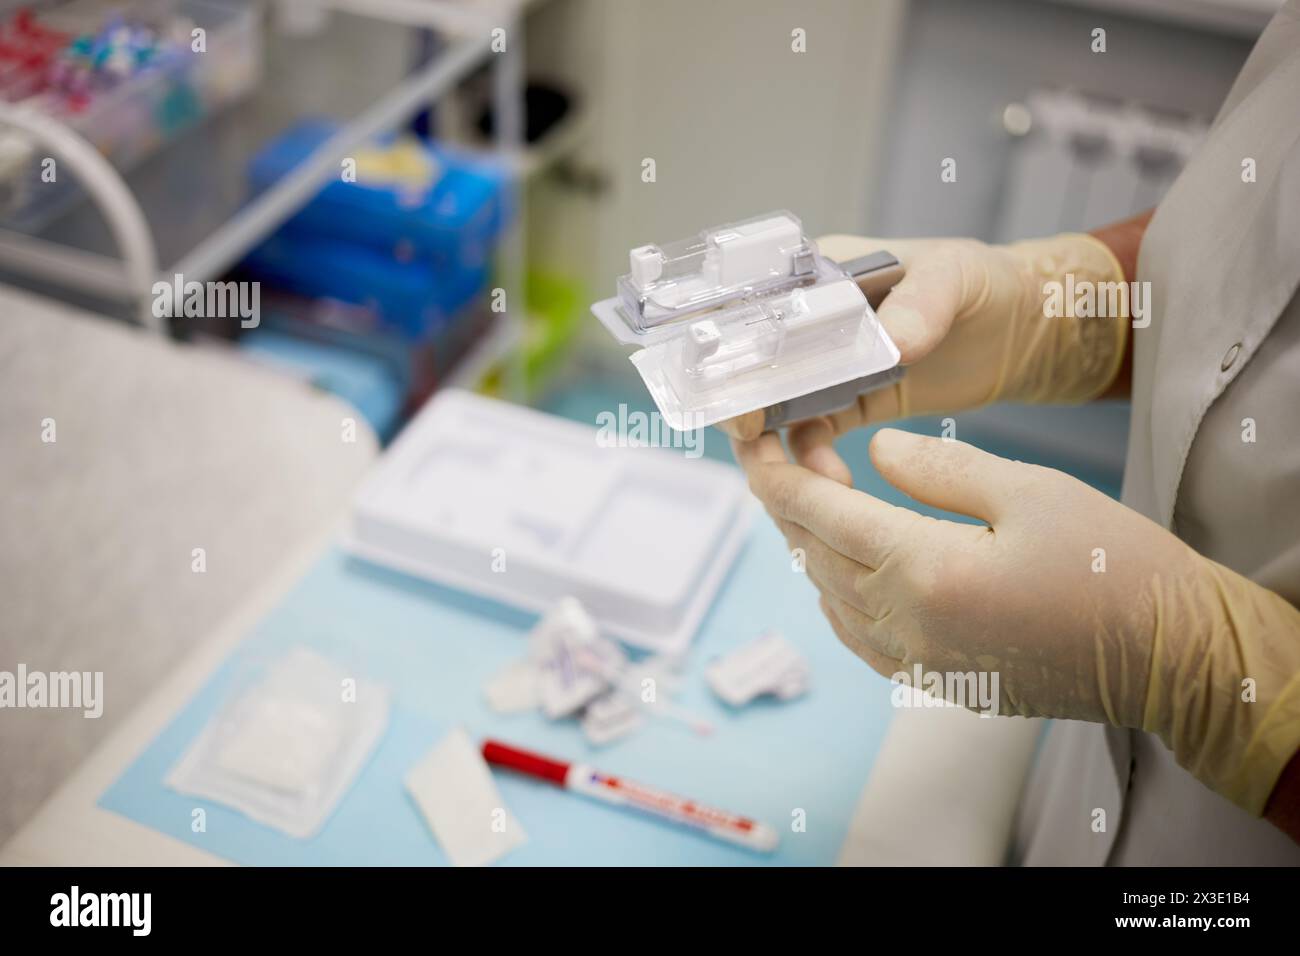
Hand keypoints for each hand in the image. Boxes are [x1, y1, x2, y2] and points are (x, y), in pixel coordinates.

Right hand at [718, 233, 1128, 483]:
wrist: (1026, 331)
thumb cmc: (988, 284)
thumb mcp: (958, 277)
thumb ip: (925, 302)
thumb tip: (893, 342)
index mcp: (820, 276)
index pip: (751, 304)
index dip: (727, 341)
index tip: (731, 378)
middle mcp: (809, 324)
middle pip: (749, 364)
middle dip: (740, 402)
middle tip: (751, 435)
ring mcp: (827, 368)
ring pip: (773, 409)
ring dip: (770, 443)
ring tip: (786, 475)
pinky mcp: (849, 407)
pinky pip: (812, 440)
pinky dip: (812, 464)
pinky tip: (834, 481)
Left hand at [735, 427, 1299, 813]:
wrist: (1168, 657)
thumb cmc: (1113, 565)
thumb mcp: (1031, 491)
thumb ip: (940, 468)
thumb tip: (875, 451)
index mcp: (926, 570)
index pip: (822, 515)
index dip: (776, 478)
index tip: (751, 448)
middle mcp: (908, 624)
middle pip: (814, 556)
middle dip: (787, 505)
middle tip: (776, 461)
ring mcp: (919, 661)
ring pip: (828, 597)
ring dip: (808, 548)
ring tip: (808, 502)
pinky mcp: (936, 680)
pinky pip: (857, 636)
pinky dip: (835, 595)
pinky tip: (841, 569)